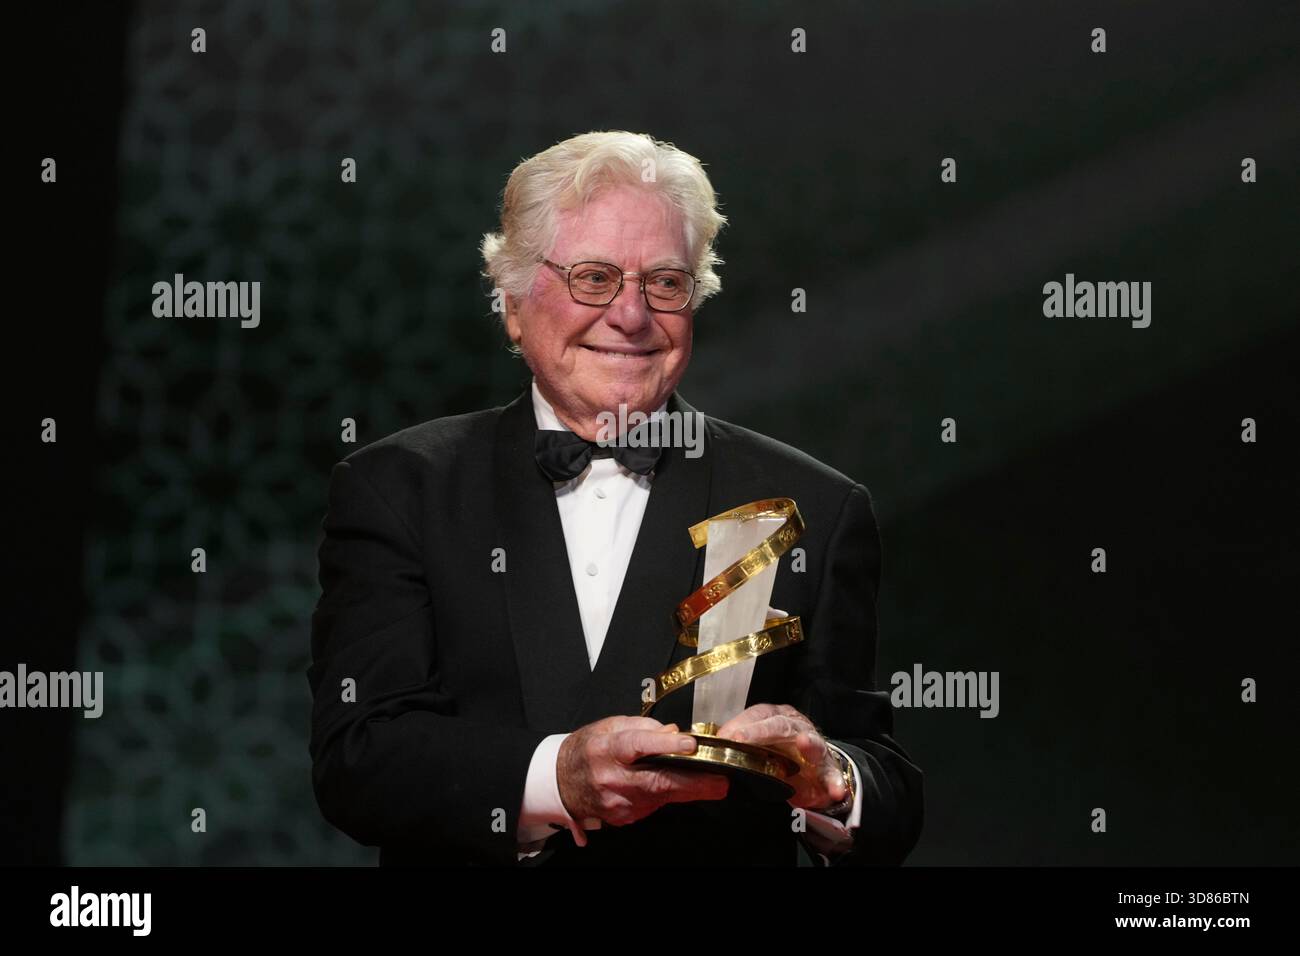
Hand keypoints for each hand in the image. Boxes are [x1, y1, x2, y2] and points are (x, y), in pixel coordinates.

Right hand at [557, 715, 729, 843]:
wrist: (561, 782)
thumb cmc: (587, 749)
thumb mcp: (610, 725)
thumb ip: (644, 726)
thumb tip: (673, 733)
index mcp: (607, 749)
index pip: (638, 745)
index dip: (665, 744)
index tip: (690, 744)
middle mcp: (612, 779)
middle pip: (658, 782)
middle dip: (694, 783)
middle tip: (721, 782)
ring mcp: (619, 803)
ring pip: (661, 796)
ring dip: (685, 788)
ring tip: (706, 779)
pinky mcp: (625, 817)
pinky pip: (654, 805)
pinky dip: (666, 795)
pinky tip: (668, 786)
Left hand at [716, 703, 847, 812]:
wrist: (812, 771)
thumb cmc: (780, 754)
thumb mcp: (758, 748)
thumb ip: (739, 747)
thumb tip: (712, 747)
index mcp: (775, 718)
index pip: (757, 715)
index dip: (740, 725)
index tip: (724, 737)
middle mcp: (796, 726)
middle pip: (778, 725)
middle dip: (759, 732)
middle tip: (741, 739)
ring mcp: (815, 745)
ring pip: (812, 742)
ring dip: (808, 743)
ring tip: (804, 744)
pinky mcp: (829, 767)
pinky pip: (833, 774)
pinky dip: (835, 782)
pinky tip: (835, 791)